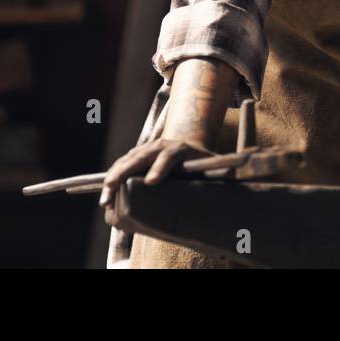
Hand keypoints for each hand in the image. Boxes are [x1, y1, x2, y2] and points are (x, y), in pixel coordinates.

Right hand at [98, 136, 214, 208]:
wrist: (188, 140)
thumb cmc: (202, 158)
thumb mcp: (213, 162)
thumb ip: (220, 170)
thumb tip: (235, 178)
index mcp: (179, 148)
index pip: (168, 156)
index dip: (160, 168)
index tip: (152, 182)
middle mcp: (159, 145)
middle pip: (139, 158)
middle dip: (124, 175)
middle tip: (113, 191)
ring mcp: (146, 149)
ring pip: (126, 162)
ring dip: (113, 179)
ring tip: (105, 200)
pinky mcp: (136, 155)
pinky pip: (121, 165)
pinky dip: (111, 178)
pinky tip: (105, 194)